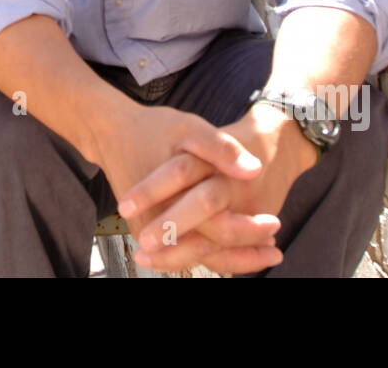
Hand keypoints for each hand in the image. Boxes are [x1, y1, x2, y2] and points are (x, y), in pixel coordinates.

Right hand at [118, 104, 318, 273]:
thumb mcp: (190, 128)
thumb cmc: (153, 129)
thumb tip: (256, 168)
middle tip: (276, 247)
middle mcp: (157, 223)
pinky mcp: (145, 230)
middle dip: (245, 254)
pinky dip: (207, 253)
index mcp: (173, 198)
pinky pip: (180, 252)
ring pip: (194, 258)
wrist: (110, 134)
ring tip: (261, 254)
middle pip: (209, 252)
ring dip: (229, 259)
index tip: (276, 224)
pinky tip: (231, 248)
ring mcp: (147, 230)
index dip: (250, 231)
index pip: (219, 230)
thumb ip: (222, 148)